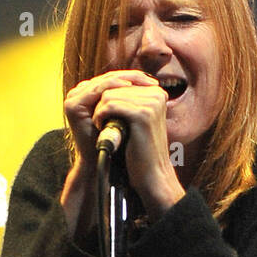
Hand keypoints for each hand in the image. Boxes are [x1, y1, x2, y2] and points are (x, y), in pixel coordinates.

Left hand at [65, 70, 185, 219]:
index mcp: (156, 93)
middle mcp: (156, 94)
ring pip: (110, 95)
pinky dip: (101, 116)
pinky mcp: (142, 114)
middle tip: (100, 122)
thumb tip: (106, 87)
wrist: (152, 175)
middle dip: (103, 103)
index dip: (108, 96)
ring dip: (100, 110)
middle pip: (115, 86)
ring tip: (101, 125)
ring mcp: (151, 103)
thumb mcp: (135, 121)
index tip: (103, 114)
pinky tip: (101, 127)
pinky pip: (110, 105)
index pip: (123, 82)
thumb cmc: (140, 150)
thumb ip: (128, 102)